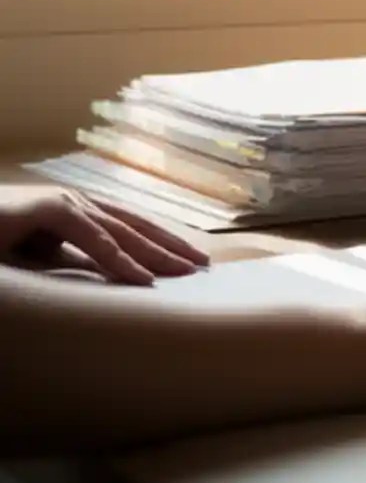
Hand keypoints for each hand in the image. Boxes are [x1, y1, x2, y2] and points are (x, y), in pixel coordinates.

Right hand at [0, 186, 209, 284]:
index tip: (192, 263)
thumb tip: (113, 278)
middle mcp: (78, 203)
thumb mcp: (43, 259)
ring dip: (159, 253)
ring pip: (124, 233)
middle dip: (173, 247)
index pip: (131, 229)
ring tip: (188, 271)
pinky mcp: (49, 210)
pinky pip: (95, 240)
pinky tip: (144, 279)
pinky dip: (121, 260)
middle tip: (206, 266)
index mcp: (79, 213)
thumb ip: (76, 264)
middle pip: (137, 227)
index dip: (163, 245)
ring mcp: (65, 203)